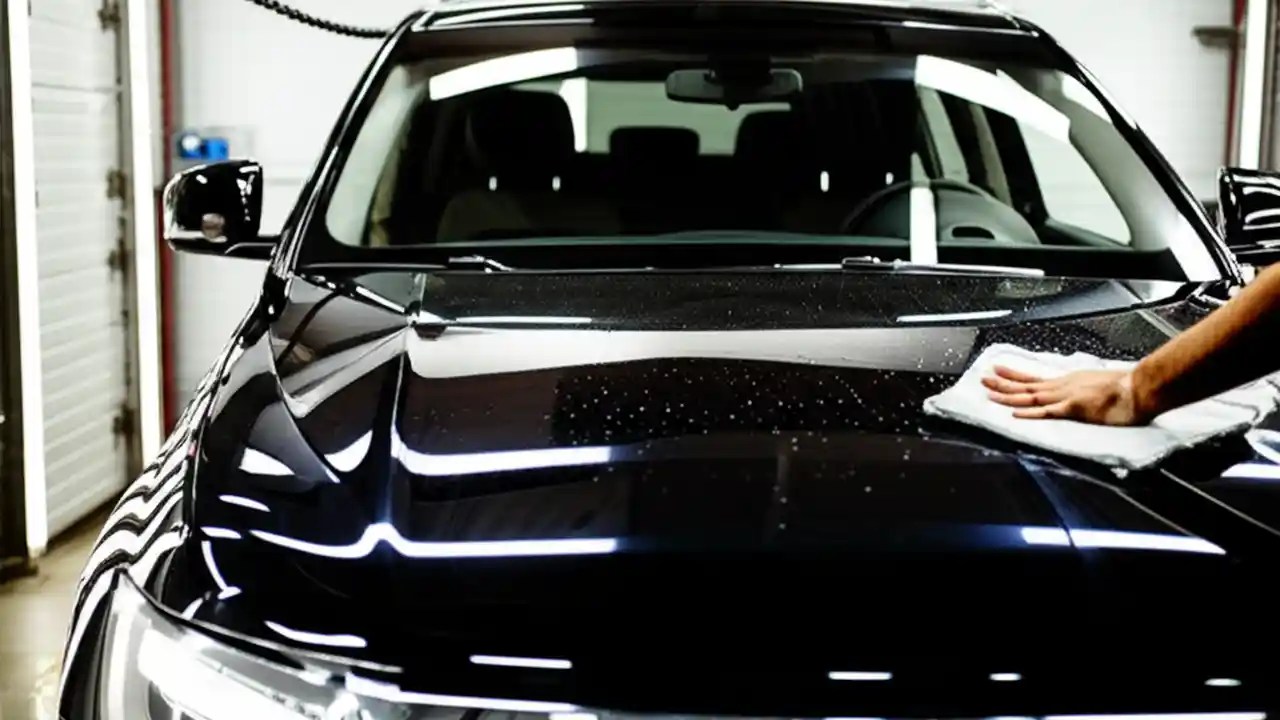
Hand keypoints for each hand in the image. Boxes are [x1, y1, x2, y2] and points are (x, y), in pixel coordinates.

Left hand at [981, 366, 1152, 425]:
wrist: (1140, 388)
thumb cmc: (1126, 387)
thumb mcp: (1098, 383)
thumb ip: (1084, 388)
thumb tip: (1078, 392)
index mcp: (1069, 381)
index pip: (1036, 379)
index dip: (1016, 376)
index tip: (1000, 372)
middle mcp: (1063, 386)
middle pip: (1027, 386)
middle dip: (1003, 383)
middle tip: (983, 379)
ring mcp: (1067, 396)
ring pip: (1031, 397)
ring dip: (1008, 396)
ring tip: (989, 393)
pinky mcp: (1074, 408)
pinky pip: (1047, 412)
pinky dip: (1029, 413)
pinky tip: (1014, 413)